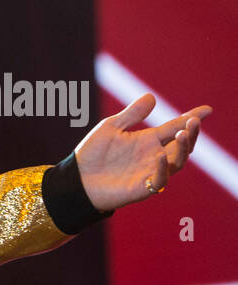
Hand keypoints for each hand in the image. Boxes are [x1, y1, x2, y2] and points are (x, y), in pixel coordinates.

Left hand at [74, 94, 210, 211]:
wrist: (76, 179)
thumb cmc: (92, 154)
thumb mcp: (111, 127)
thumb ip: (132, 115)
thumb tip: (152, 96)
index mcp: (148, 140)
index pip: (175, 127)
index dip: (191, 118)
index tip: (207, 109)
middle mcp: (154, 155)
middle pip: (182, 144)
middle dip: (191, 133)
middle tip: (194, 121)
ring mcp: (150, 172)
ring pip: (177, 161)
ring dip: (183, 149)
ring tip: (183, 134)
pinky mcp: (143, 188)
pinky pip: (159, 179)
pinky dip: (162, 167)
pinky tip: (160, 155)